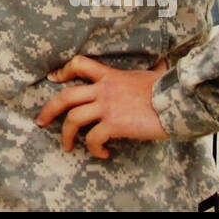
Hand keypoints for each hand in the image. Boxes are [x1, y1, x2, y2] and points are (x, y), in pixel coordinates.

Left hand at [34, 55, 168, 158]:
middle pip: (66, 96)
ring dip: (66, 135)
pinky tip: (102, 153)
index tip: (54, 79)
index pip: (80, 64)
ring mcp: (107, 106)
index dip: (64, 71)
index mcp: (110, 75)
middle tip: (41, 121)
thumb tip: (162, 67)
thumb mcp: (150, 74)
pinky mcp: (114, 124)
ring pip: (73, 119)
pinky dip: (93, 148)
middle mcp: (103, 89)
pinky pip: (93, 138)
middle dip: (49, 110)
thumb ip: (147, 71)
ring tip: (68, 146)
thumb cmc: (167, 89)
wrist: (176, 100)